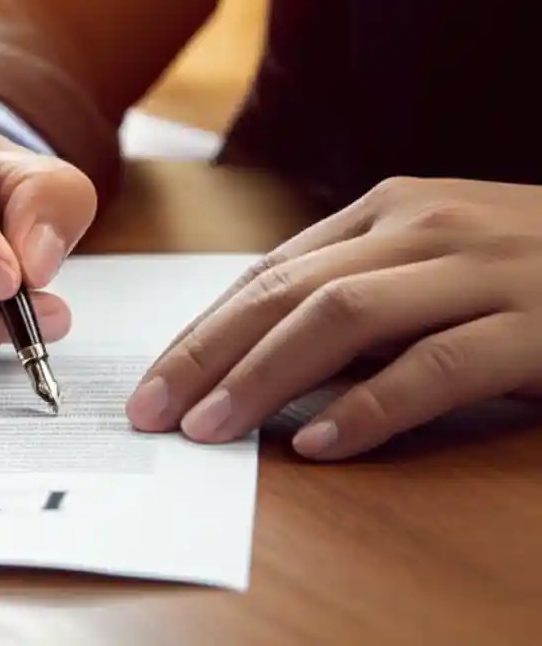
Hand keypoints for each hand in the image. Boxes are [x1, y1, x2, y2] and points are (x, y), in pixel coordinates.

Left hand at [127, 177, 541, 459]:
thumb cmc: (530, 268)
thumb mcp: (432, 263)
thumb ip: (356, 293)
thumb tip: (255, 358)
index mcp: (386, 210)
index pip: (267, 274)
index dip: (201, 331)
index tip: (153, 382)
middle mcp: (422, 226)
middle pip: (283, 293)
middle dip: (204, 355)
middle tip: (152, 412)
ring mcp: (482, 269)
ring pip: (340, 318)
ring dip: (261, 377)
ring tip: (210, 429)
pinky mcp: (538, 324)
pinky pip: (436, 366)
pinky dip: (371, 409)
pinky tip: (320, 445)